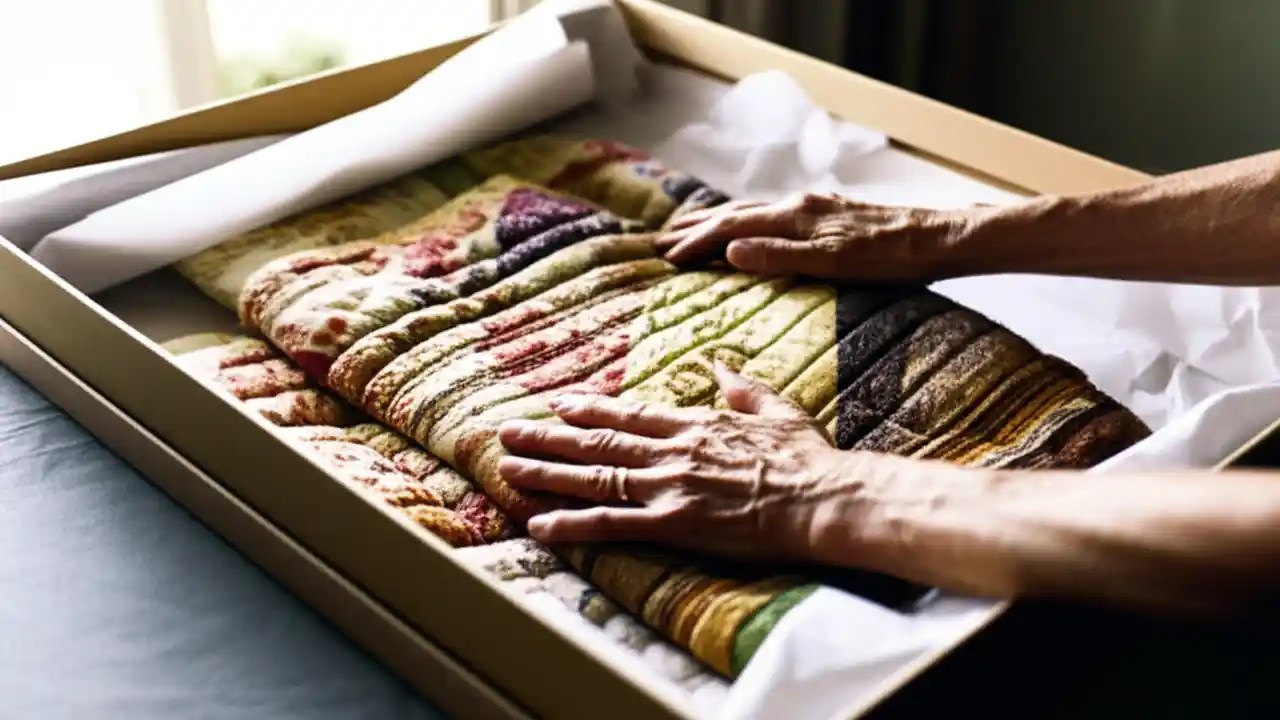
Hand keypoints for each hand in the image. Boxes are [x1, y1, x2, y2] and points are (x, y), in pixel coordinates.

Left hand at [497, 364, 875, 563]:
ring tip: (506, 469)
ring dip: (546, 471)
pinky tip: (540, 525)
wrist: (823, 496)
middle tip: (506, 432)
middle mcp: (671, 451)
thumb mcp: (778, 408)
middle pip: (597, 440)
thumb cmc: (807, 458)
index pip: (630, 413)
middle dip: (547, 436)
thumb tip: (721, 366)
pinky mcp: (672, 523)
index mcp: (695, 424)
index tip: (559, 403)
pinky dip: (572, 524)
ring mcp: (667, 486)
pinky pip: (611, 524)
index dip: (589, 408)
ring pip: (593, 475)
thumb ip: (743, 388)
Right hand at [656, 193, 988, 281]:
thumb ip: (779, 256)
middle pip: (733, 215)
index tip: (664, 259)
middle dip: (693, 229)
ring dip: (714, 223)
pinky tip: (744, 230)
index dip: (694, 243)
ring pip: (750, 212)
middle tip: (657, 243)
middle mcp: (797, 206)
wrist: (938, 239)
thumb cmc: (891, 258)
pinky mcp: (825, 216)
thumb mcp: (834, 263)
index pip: (730, 229)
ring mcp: (811, 208)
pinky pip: (769, 216)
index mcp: (794, 217)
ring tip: (686, 232)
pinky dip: (742, 223)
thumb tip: (728, 251)